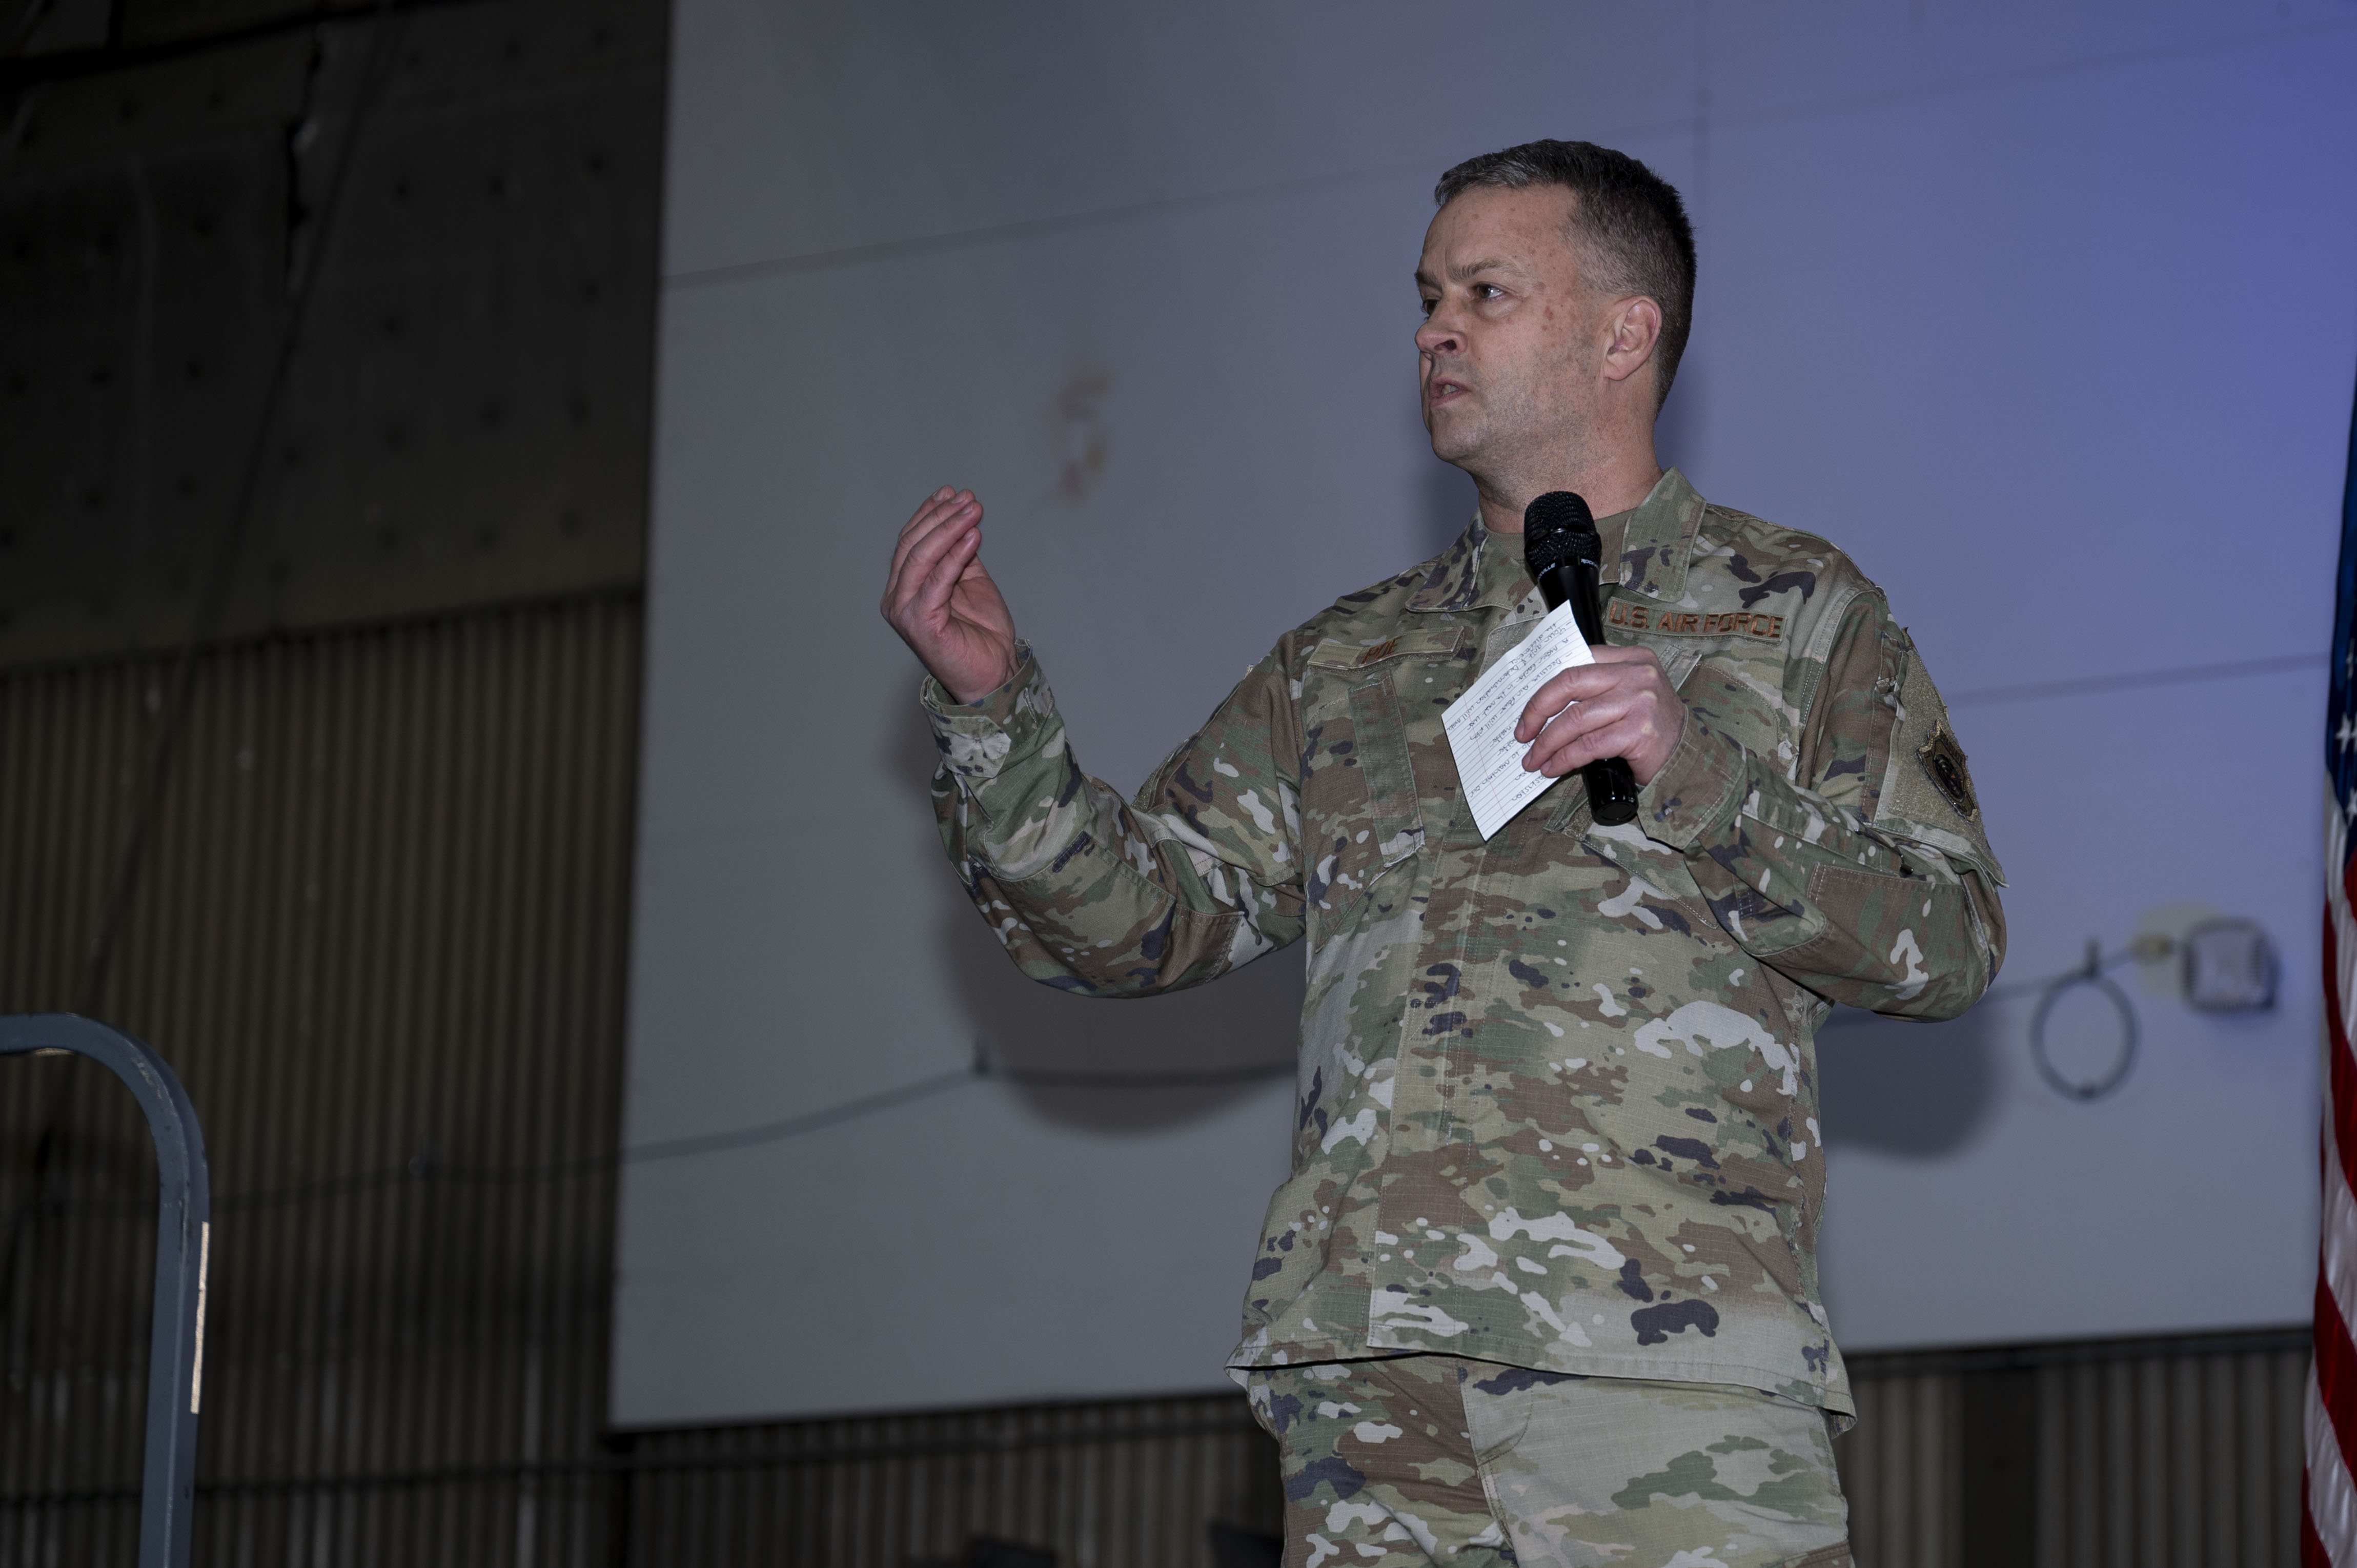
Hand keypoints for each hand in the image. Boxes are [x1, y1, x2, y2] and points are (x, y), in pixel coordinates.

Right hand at [881, 488, 1019, 703]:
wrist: (993, 673)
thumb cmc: (980, 634)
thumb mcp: (970, 582)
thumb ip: (959, 554)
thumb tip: (961, 517)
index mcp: (903, 588)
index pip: (910, 542)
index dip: (930, 514)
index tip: (953, 493)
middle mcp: (896, 599)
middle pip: (913, 545)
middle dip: (942, 517)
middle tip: (968, 500)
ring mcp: (905, 612)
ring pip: (922, 558)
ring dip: (950, 529)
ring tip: (974, 511)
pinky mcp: (920, 623)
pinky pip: (938, 580)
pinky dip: (955, 555)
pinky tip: (973, 536)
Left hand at [1514, 645, 1686, 784]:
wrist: (1688, 756)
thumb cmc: (1652, 727)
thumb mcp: (1630, 694)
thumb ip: (1597, 689)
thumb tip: (1545, 705)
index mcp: (1632, 658)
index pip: (1576, 663)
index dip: (1545, 688)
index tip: (1529, 710)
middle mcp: (1637, 674)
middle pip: (1570, 684)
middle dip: (1538, 710)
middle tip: (1523, 733)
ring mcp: (1639, 702)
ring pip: (1575, 718)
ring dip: (1547, 742)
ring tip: (1534, 759)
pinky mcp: (1638, 732)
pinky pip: (1588, 745)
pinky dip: (1564, 759)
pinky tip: (1553, 767)